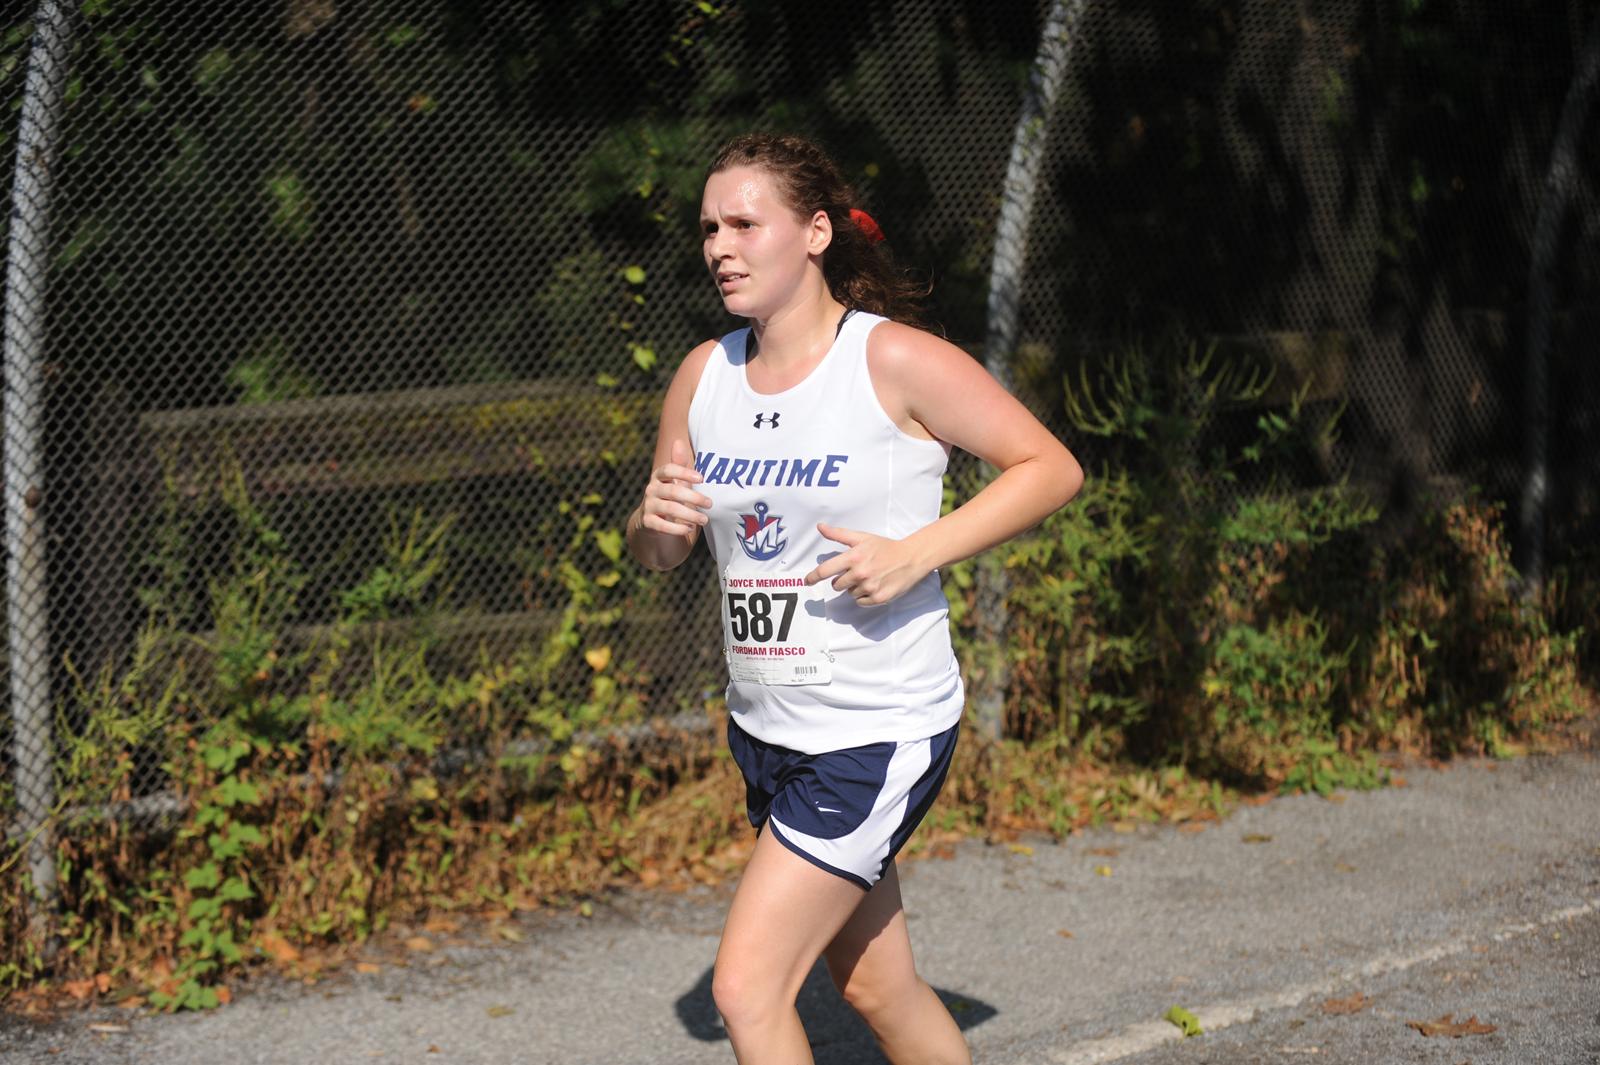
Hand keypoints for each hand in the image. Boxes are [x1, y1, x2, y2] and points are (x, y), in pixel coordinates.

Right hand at [638, 439, 710, 534]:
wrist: (650, 523)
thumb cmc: (669, 498)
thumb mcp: (675, 481)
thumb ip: (679, 465)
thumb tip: (678, 441)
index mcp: (658, 477)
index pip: (668, 470)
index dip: (683, 472)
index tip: (701, 478)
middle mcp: (651, 489)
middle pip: (672, 491)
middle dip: (693, 498)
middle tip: (710, 504)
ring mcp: (648, 506)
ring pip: (670, 509)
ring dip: (690, 515)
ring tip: (704, 519)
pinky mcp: (647, 522)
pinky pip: (662, 526)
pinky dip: (677, 528)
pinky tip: (689, 529)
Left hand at [804, 523, 928, 606]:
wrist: (911, 558)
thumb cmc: (884, 547)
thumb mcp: (862, 537)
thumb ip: (839, 534)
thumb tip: (820, 526)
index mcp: (854, 557)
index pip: (826, 570)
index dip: (813, 576)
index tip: (807, 581)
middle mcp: (860, 573)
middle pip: (837, 585)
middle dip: (843, 580)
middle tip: (857, 571)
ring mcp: (869, 587)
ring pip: (850, 594)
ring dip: (856, 587)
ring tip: (870, 576)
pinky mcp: (878, 598)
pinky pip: (861, 602)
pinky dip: (865, 596)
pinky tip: (875, 585)